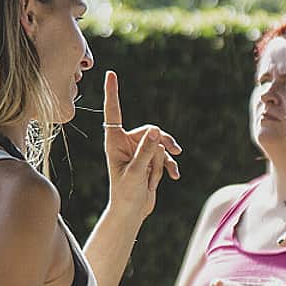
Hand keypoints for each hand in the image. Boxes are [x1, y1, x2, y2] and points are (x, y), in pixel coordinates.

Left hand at [102, 70, 181, 218]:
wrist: (131, 211)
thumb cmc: (126, 193)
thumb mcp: (136, 173)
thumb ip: (146, 152)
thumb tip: (156, 131)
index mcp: (115, 141)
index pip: (114, 111)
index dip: (113, 93)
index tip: (110, 73)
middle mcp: (126, 143)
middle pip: (150, 130)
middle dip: (162, 142)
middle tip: (175, 151)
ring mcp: (139, 151)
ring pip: (160, 144)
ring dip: (164, 159)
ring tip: (168, 172)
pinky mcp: (149, 160)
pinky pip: (165, 156)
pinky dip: (170, 165)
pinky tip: (175, 176)